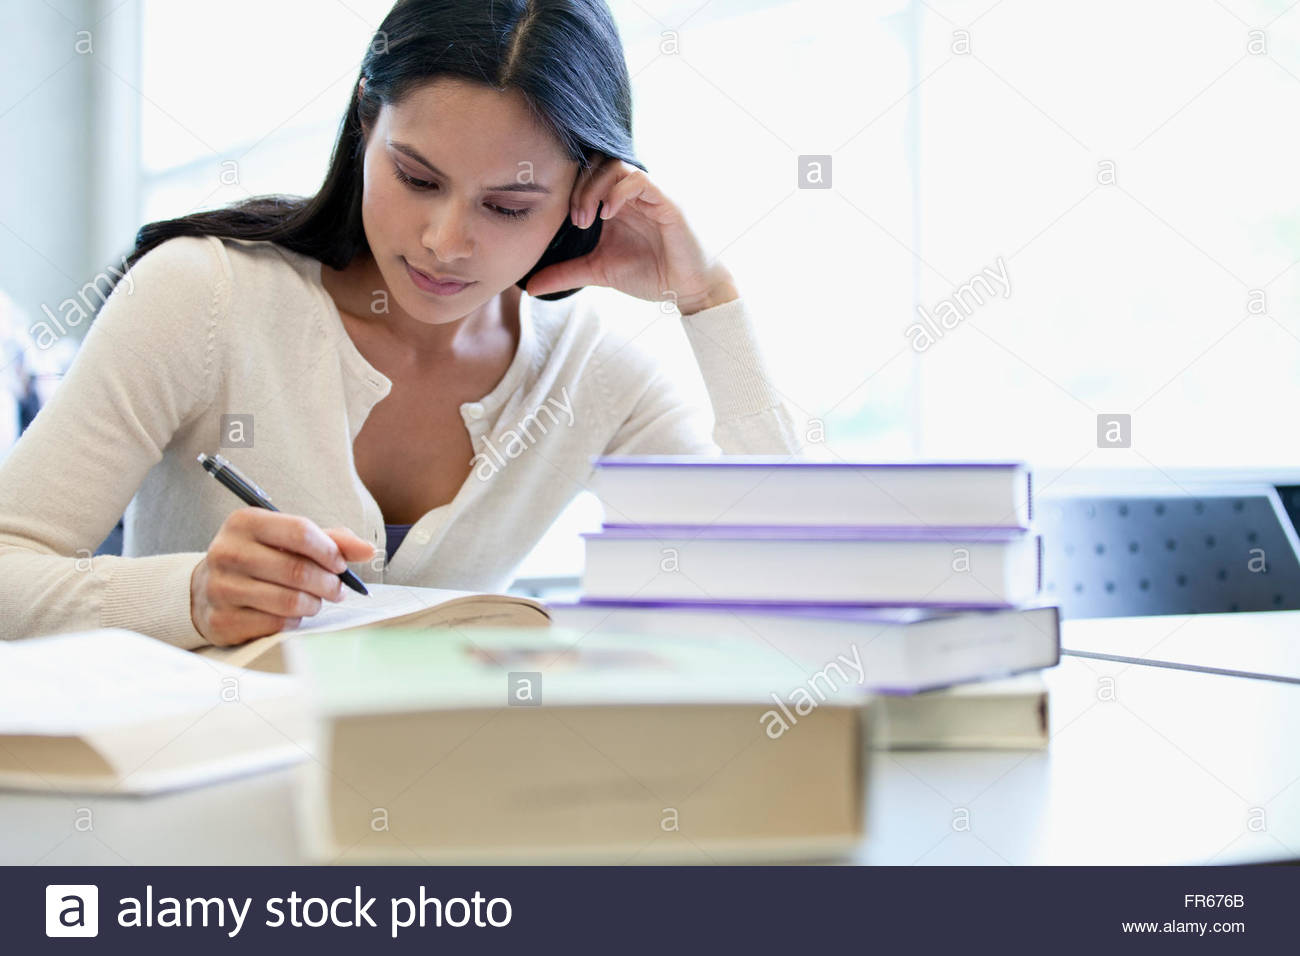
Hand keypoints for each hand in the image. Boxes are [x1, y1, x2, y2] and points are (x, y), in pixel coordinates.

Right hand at [189, 508, 374, 646]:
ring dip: (314, 604)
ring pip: (290, 601)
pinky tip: (292, 614)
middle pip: (298, 570)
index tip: (340, 564)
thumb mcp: (289, 541)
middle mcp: (226, 552)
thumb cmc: (260, 560)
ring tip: (315, 601)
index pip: (300, 532)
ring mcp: (220, 588)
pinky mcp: (221, 621)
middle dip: (328, 583)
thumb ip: (331, 541)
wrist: (207, 590)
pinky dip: (294, 621)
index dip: (329, 551)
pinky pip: (276, 624)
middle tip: (337, 589)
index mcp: (244, 522)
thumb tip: (368, 550)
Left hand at [525, 157, 738, 313]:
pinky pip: (640, 179)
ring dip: (594, 188)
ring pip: (615, 166)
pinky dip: (619, 192)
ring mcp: (649, 193)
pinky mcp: (667, 201)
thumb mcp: (597, 272)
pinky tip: (608, 215)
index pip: (585, 173)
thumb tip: (528, 286)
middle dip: (578, 187)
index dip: (568, 187)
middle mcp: (630, 191)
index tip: (561, 219)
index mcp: (614, 200)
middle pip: (596, 162)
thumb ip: (565, 273)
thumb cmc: (649, 274)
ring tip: (587, 219)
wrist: (687, 289)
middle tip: (574, 220)